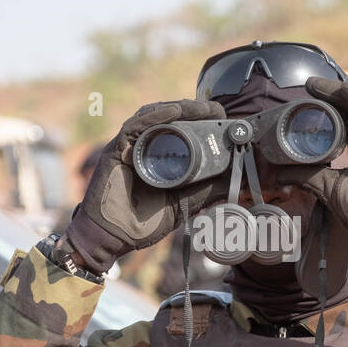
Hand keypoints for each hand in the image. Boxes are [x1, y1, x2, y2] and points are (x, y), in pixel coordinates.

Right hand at [64, 99, 229, 273]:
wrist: (111, 238)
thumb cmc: (141, 224)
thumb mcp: (183, 204)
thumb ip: (205, 191)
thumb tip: (235, 179)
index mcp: (160, 158)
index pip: (181, 130)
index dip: (202, 121)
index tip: (224, 119)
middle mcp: (145, 148)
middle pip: (170, 119)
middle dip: (194, 111)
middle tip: (217, 110)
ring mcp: (130, 147)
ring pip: (154, 116)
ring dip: (180, 109)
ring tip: (202, 108)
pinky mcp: (116, 150)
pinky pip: (136, 126)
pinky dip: (156, 117)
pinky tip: (175, 112)